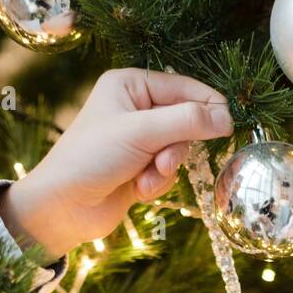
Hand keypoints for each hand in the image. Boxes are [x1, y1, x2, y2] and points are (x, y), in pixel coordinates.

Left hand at [0, 69, 233, 259]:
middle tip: (165, 160)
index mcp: (130, 85)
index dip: (206, 104)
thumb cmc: (91, 158)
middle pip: (184, 120)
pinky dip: (157, 184)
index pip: (182, 86)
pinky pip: (168, 173)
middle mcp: (136, 109)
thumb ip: (186, 122)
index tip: (229, 122)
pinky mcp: (140, 169)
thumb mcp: (141, 133)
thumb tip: (227, 118)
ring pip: (178, 150)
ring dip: (166, 169)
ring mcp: (139, 141)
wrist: (63, 207)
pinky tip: (138, 192)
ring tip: (146, 178)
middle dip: (177, 146)